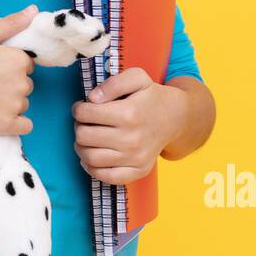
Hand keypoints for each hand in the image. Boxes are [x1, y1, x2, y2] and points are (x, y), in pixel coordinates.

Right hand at [0, 5, 37, 136]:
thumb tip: (34, 11)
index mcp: (17, 59)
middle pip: (24, 84)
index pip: (25, 64)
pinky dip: (15, 122)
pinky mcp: (7, 125)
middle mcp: (21, 82)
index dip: (7, 65)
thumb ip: (10, 24)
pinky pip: (25, 126)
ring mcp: (14, 106)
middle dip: (9, 84)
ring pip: (22, 103)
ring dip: (9, 103)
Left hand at [71, 67, 188, 184]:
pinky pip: (106, 177)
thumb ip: (113, 83)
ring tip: (87, 137)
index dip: (78, 108)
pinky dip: (92, 168)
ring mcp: (135, 158)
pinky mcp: (138, 171)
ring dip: (81, 147)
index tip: (82, 107)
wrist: (177, 118)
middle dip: (79, 126)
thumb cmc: (152, 96)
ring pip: (90, 158)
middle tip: (85, 122)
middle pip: (83, 136)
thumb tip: (93, 98)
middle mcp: (131, 139)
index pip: (85, 114)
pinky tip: (93, 156)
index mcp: (129, 113)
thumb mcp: (137, 77)